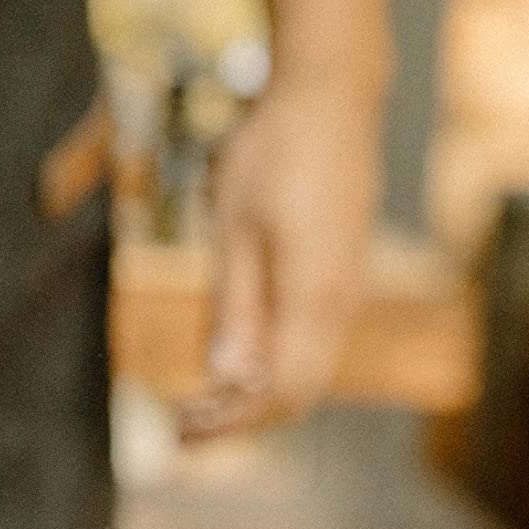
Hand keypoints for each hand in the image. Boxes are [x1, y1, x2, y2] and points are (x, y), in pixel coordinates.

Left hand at [179, 79, 381, 440]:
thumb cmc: (275, 151)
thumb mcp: (235, 225)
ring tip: (196, 401)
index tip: (178, 432)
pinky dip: (272, 366)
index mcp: (315, 293)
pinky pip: (313, 343)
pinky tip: (231, 362)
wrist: (332, 96)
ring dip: (254, 396)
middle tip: (180, 428)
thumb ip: (236, 304)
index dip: (231, 423)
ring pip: (310, 371)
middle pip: (300, 393)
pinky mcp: (344, 277)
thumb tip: (229, 375)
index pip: (279, 390)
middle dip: (240, 421)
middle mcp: (343, 301)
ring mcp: (350, 289)